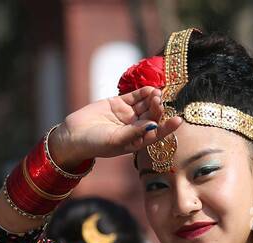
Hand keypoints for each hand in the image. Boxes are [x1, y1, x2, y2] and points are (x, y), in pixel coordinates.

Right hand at [48, 86, 183, 164]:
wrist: (74, 135)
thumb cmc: (95, 144)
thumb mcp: (116, 140)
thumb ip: (134, 133)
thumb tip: (153, 125)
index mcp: (137, 141)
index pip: (156, 134)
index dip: (168, 127)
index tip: (178, 120)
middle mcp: (135, 128)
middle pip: (152, 116)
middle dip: (158, 109)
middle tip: (159, 101)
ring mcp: (127, 115)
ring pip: (145, 105)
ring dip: (152, 99)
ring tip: (156, 93)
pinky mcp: (119, 103)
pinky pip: (135, 96)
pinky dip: (143, 92)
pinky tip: (150, 89)